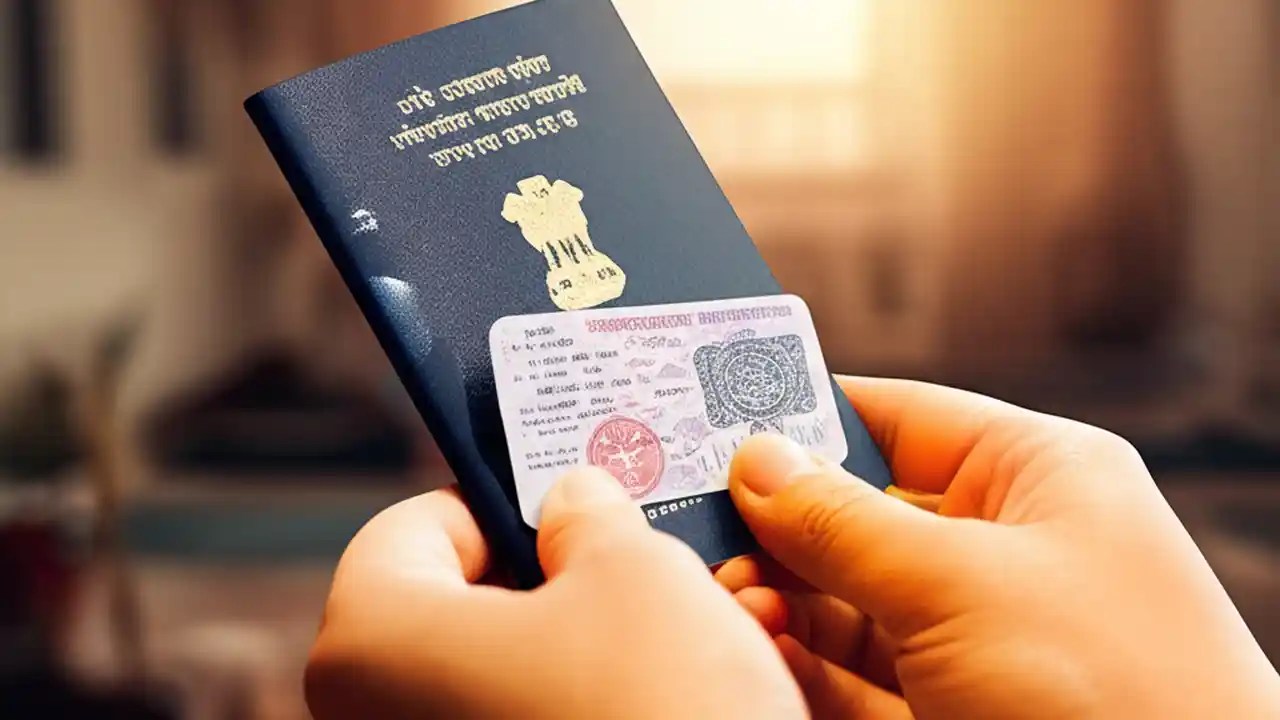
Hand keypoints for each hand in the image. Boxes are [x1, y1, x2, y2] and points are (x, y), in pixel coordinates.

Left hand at [305, 468, 803, 718]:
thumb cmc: (655, 717)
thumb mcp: (636, 571)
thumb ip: (591, 516)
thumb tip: (575, 503)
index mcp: (372, 640)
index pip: (413, 527)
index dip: (498, 496)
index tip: (567, 498)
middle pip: (459, 605)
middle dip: (555, 574)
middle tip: (633, 557)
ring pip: (503, 674)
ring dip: (586, 643)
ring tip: (674, 627)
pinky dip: (587, 704)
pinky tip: (664, 694)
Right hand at [719, 377, 1279, 718]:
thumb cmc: (1114, 692)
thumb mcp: (960, 584)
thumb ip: (843, 521)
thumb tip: (756, 461)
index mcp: (1036, 479)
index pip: (901, 419)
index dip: (811, 414)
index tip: (717, 418)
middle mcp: (1007, 548)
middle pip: (861, 511)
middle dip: (781, 523)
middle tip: (702, 528)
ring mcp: (977, 635)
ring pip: (848, 597)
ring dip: (782, 596)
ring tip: (728, 597)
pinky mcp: (952, 707)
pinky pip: (856, 671)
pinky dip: (801, 659)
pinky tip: (760, 644)